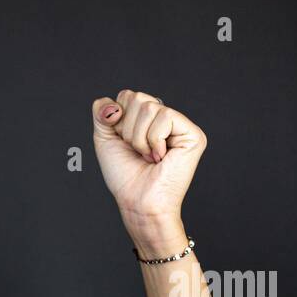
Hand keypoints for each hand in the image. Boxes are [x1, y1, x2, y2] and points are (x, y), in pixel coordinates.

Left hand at [91, 90, 206, 223]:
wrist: (137, 200)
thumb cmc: (124, 176)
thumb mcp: (105, 139)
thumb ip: (102, 113)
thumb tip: (112, 103)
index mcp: (146, 119)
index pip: (127, 96)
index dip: (117, 120)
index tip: (123, 143)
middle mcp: (165, 118)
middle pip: (136, 97)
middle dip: (127, 129)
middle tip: (137, 151)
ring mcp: (180, 125)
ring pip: (149, 107)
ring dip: (139, 138)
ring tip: (148, 156)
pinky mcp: (193, 134)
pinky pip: (165, 117)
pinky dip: (154, 140)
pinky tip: (160, 157)